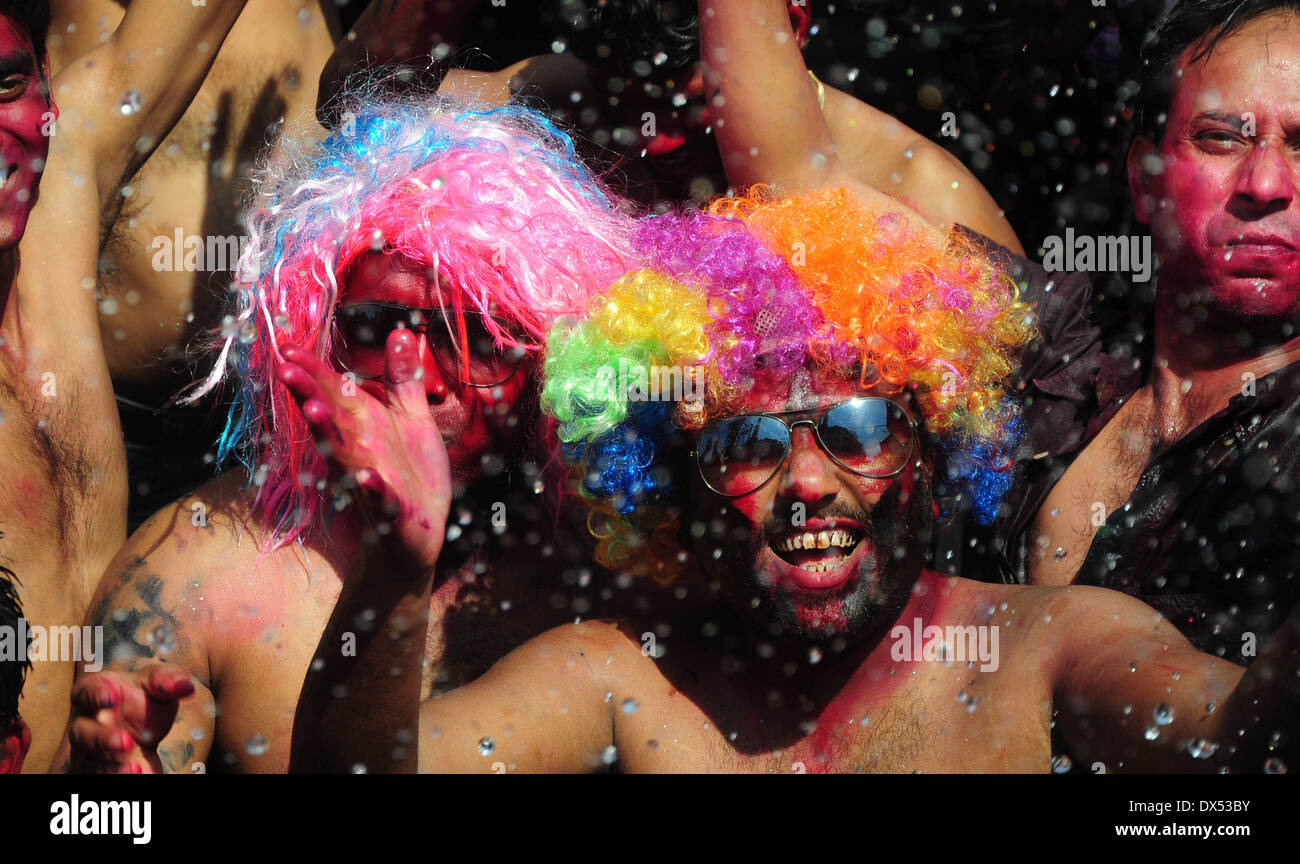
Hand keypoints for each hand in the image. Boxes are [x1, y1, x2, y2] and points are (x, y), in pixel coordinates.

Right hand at [68, 663, 193, 773]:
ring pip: (92, 760)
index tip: (111, 698)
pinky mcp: (99, 769)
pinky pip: (103, 776)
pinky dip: (120, 776)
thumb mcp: (159, 683)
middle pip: (83, 733)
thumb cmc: (144, 697)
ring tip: (135, 769)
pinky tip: (140, 774)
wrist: (145, 726)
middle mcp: (86, 723)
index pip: (86, 691)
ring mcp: (90, 750)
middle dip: (101, 739)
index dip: (95, 694)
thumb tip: (184, 686)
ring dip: (111, 766)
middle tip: (126, 742)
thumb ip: (168, 679)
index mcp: (95, 692)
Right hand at [278, 329, 451, 572]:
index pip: (334, 393)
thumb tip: (400, 331)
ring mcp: (372, 481)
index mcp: (365, 425)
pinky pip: (380, 498)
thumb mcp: (411, 418)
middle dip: (309, 394)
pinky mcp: (391, 511)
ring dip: (328, 434)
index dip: (313, 370)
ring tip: (313, 410)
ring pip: (345, 456)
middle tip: (284, 369)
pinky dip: (374, 489)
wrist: (416, 533)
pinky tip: (366, 478)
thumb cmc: (411, 472)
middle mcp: (361, 450)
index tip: (287, 346)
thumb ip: (403, 379)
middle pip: (331, 419)